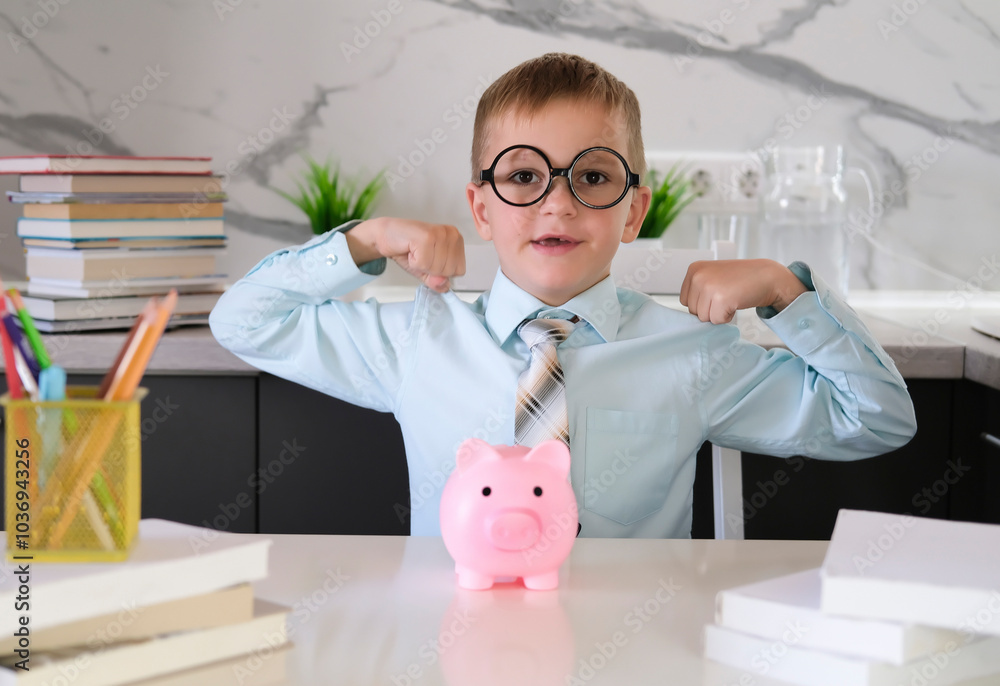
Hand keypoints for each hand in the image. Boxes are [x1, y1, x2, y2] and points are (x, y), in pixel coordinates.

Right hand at [346, 217, 465, 291]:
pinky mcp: (427, 236)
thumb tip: (445, 286)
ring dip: (421, 265)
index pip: (459, 271)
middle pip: (449, 271)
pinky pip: (424, 264)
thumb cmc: (407, 249)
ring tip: (416, 252)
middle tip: (420, 255)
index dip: (441, 272)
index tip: (429, 260)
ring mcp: (440, 234)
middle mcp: (451, 234)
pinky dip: (414, 262)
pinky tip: (411, 250)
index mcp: (456, 240)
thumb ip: (437, 280)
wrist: (386, 235)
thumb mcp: (426, 270)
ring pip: (437, 268)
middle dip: (430, 269)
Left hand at [679, 259, 807, 323]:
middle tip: (727, 295)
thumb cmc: (742, 279)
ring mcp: (709, 287)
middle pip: (693, 311)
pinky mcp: (720, 299)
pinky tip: (736, 303)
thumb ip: (698, 291)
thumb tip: (688, 319)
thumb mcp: (712, 277)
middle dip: (710, 309)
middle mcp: (698, 276)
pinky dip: (727, 317)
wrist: (767, 277)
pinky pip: (716, 321)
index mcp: (694, 269)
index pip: (685, 300)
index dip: (702, 303)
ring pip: (703, 318)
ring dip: (719, 313)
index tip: (717, 293)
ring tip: (731, 298)